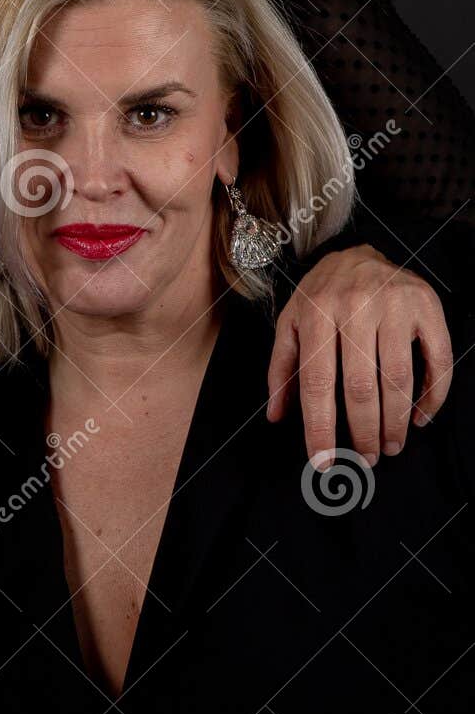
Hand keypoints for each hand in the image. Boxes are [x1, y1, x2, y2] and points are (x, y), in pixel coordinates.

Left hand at [266, 245, 451, 467]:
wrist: (357, 251)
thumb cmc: (319, 296)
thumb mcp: (290, 324)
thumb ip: (281, 369)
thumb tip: (277, 416)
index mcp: (316, 315)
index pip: (316, 383)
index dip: (319, 428)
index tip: (323, 462)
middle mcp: (355, 308)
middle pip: (361, 386)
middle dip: (363, 432)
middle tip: (366, 459)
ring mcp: (394, 305)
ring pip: (399, 377)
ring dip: (396, 421)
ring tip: (391, 445)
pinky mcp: (426, 305)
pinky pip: (437, 358)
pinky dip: (432, 395)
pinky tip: (420, 417)